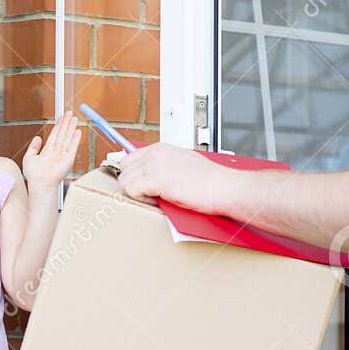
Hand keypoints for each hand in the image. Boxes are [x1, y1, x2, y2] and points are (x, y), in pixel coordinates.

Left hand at [21, 110, 81, 192]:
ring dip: (71, 127)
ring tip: (74, 118)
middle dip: (66, 123)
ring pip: (67, 138)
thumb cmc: (34, 175)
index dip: (58, 125)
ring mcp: (63, 155)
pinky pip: (72, 147)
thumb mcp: (29, 157)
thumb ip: (33, 147)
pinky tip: (78, 131)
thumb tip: (37, 138)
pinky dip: (75, 139)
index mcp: (47, 151)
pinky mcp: (68, 159)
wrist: (39, 183)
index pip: (54, 135)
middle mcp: (56, 152)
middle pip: (62, 134)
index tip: (61, 117)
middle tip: (70, 113)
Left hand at [114, 143, 237, 214]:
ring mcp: (154, 164)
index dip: (132, 175)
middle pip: (124, 169)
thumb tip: (150, 175)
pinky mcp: (156, 179)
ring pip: (125, 181)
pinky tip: (157, 200)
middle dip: (132, 184)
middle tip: (148, 194)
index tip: (137, 185)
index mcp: (161, 148)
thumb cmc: (210, 181)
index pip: (129, 158)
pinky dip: (141, 199)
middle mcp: (155, 153)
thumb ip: (164, 165)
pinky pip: (132, 190)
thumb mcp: (183, 164)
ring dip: (137, 193)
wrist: (224, 187)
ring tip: (156, 198)